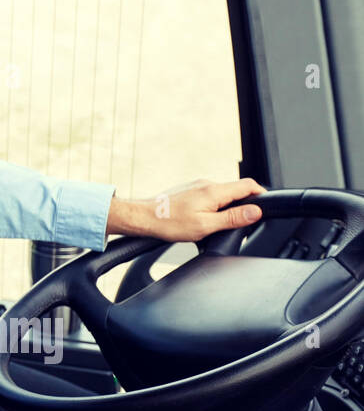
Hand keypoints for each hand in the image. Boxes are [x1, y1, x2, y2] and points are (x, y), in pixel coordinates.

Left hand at [109, 178, 266, 242]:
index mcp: (214, 191)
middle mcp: (206, 184)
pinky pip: (211, 197)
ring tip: (224, 225)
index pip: (248, 185)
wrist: (143, 217)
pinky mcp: (190, 192)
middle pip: (237, 190)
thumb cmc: (169, 223)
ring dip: (229, 207)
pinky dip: (216, 207)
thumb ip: (232, 218)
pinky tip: (208, 221)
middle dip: (246, 204)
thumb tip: (255, 211)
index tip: (268, 206)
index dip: (262, 195)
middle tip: (246, 222)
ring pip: (223, 195)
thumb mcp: (205, 226)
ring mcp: (197, 187)